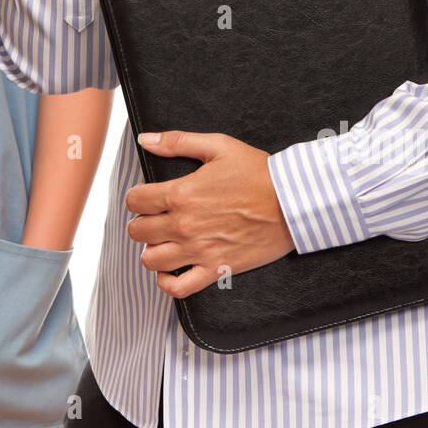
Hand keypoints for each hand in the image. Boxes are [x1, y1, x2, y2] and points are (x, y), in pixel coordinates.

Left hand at [125, 131, 296, 298]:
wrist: (292, 202)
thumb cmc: (258, 173)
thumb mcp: (218, 146)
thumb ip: (177, 141)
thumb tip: (146, 140)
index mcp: (181, 193)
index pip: (135, 201)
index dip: (137, 197)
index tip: (146, 197)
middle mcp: (185, 224)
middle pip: (138, 232)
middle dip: (141, 222)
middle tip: (155, 218)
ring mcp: (199, 250)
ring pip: (151, 260)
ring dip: (151, 250)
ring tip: (163, 241)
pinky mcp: (216, 269)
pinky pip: (179, 288)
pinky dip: (167, 283)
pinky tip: (170, 270)